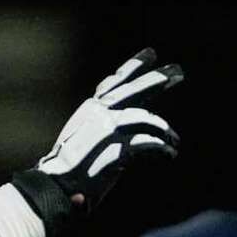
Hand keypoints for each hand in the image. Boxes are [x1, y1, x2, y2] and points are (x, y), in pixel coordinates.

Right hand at [12, 50, 182, 228]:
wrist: (57, 183)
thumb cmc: (72, 165)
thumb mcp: (85, 133)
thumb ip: (105, 122)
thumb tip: (130, 119)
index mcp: (92, 108)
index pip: (116, 81)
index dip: (134, 66)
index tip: (151, 54)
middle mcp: (100, 112)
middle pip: (135, 90)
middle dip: (158, 80)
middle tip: (179, 72)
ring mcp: (108, 129)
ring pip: (146, 119)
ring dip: (165, 130)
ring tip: (175, 141)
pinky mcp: (117, 149)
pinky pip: (149, 144)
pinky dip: (163, 149)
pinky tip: (170, 154)